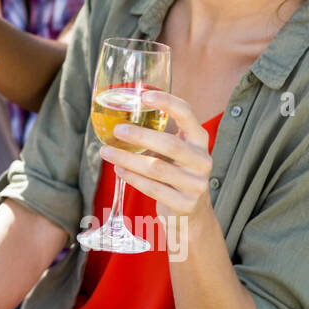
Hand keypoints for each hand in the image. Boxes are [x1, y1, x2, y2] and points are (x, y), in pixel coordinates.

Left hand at [97, 90, 214, 224]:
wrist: (193, 212)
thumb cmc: (175, 171)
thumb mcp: (174, 150)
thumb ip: (157, 133)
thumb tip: (119, 112)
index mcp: (199, 140)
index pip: (187, 114)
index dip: (167, 102)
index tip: (143, 95)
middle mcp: (202, 160)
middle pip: (170, 144)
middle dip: (140, 135)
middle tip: (116, 130)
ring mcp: (196, 184)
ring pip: (156, 168)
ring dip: (126, 158)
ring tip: (106, 151)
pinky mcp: (185, 204)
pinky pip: (152, 188)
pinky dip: (132, 177)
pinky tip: (118, 169)